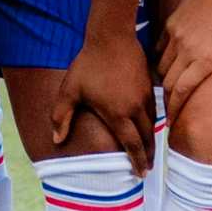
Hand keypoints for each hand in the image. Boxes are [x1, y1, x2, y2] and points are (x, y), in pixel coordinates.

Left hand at [44, 36, 150, 163]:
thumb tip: (56, 141)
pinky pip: (155, 110)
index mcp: (117, 114)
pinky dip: (154, 123)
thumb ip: (62, 117)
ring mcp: (145, 96)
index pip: (131, 145)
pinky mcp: (150, 85)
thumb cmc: (88, 64)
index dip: (137, 162)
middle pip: (146, 139)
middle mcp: (135, 108)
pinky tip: (150, 126)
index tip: (140, 174)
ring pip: (153, 125)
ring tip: (149, 151)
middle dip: (147, 156)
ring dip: (152, 140)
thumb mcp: (70, 91)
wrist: (111, 36)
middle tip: (147, 170)